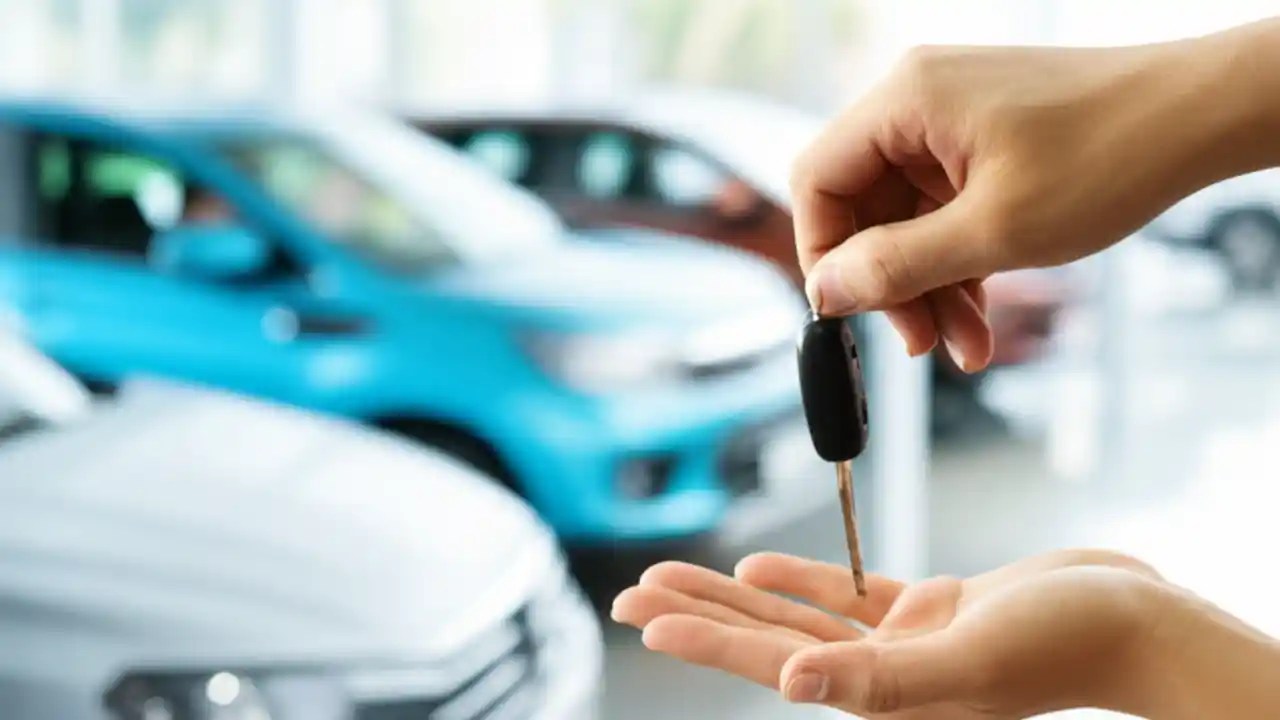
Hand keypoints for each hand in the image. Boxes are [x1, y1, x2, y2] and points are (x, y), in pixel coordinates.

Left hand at [612, 549, 1167, 717]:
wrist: (1136, 620)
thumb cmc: (1067, 644)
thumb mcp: (969, 659)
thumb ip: (881, 678)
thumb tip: (796, 683)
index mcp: (884, 696)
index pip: (773, 664)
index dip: (705, 640)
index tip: (645, 618)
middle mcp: (883, 675)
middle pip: (769, 640)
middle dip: (698, 615)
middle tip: (632, 594)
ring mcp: (905, 643)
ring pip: (798, 614)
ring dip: (736, 595)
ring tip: (674, 575)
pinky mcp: (931, 610)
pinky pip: (849, 595)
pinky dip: (804, 581)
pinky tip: (759, 567)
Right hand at [792, 20, 1279, 371]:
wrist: (1203, 118)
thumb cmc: (1112, 155)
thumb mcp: (993, 231)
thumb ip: (897, 265)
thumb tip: (826, 292)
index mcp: (907, 101)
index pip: (820, 178)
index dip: (824, 252)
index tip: (847, 311)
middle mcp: (921, 101)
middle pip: (865, 206)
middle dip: (891, 283)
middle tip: (918, 342)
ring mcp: (954, 121)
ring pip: (909, 219)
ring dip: (932, 286)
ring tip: (966, 346)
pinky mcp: (985, 142)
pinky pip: (947, 211)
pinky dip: (959, 263)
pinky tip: (980, 316)